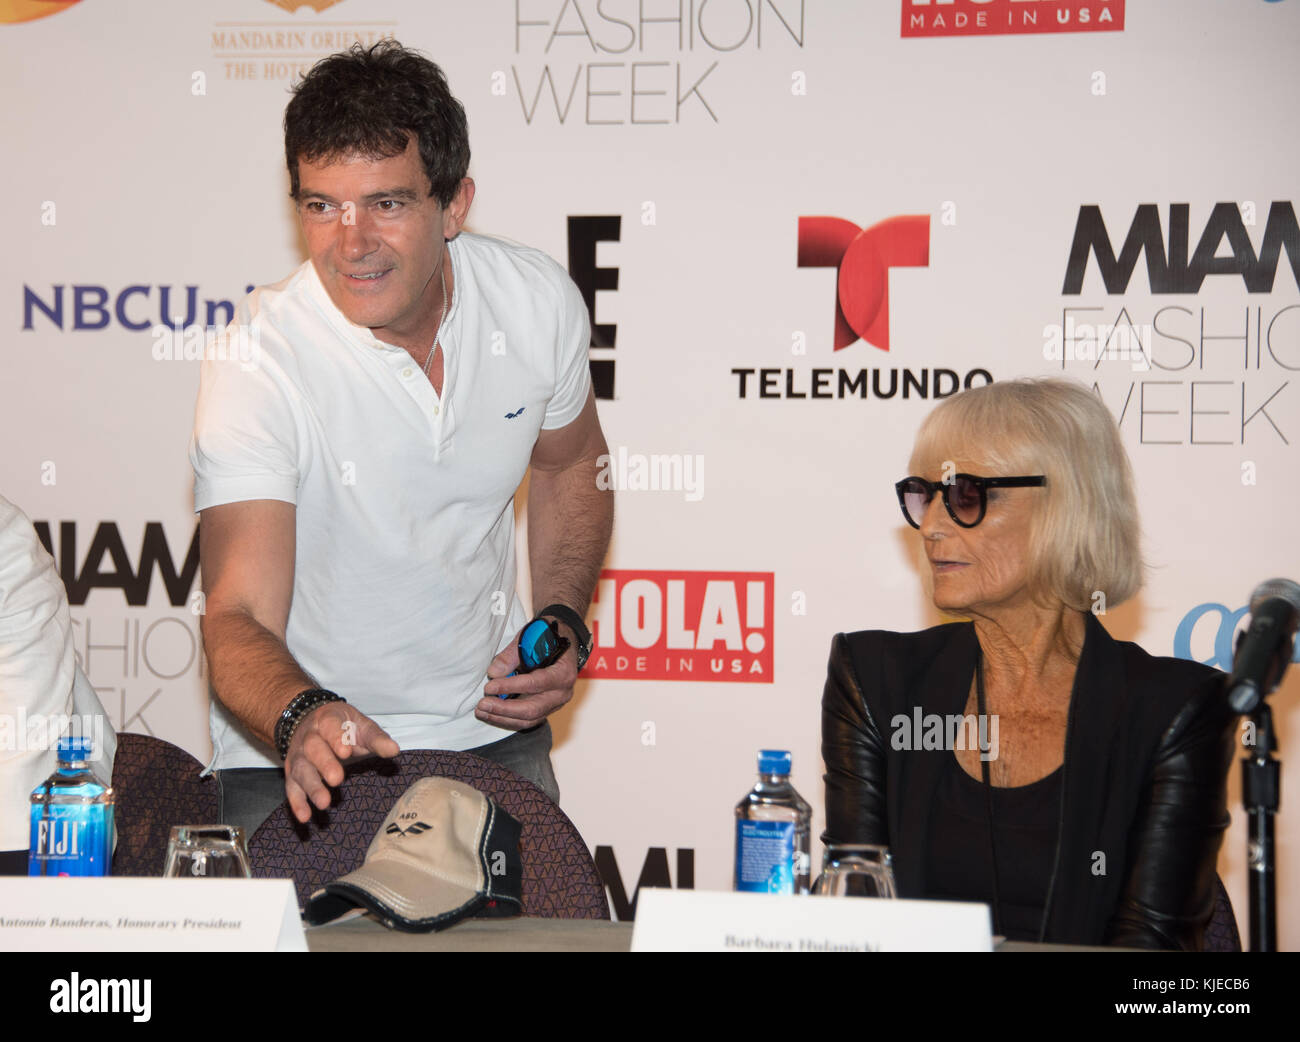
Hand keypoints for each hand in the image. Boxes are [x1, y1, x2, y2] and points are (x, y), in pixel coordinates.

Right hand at [283, 701, 399, 822]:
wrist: (311, 722)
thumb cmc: (342, 727)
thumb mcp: (361, 726)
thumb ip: (377, 739)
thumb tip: (394, 750)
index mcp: (327, 719)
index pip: (330, 726)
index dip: (336, 738)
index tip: (346, 752)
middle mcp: (308, 737)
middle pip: (313, 749)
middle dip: (324, 764)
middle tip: (337, 779)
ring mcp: (298, 756)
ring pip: (301, 770)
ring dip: (312, 787)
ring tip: (324, 803)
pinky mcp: (293, 774)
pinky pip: (292, 788)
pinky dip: (297, 803)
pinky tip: (305, 817)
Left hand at [479, 622, 578, 729]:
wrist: (563, 641)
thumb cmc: (547, 637)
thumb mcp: (530, 636)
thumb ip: (512, 654)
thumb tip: (494, 672)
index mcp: (563, 672)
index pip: (535, 683)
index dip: (510, 687)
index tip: (489, 687)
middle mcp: (562, 693)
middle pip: (532, 708)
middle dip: (504, 709)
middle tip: (482, 704)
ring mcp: (556, 704)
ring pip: (529, 719)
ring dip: (502, 717)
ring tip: (481, 711)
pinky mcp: (547, 710)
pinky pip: (527, 721)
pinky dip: (507, 719)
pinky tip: (491, 714)